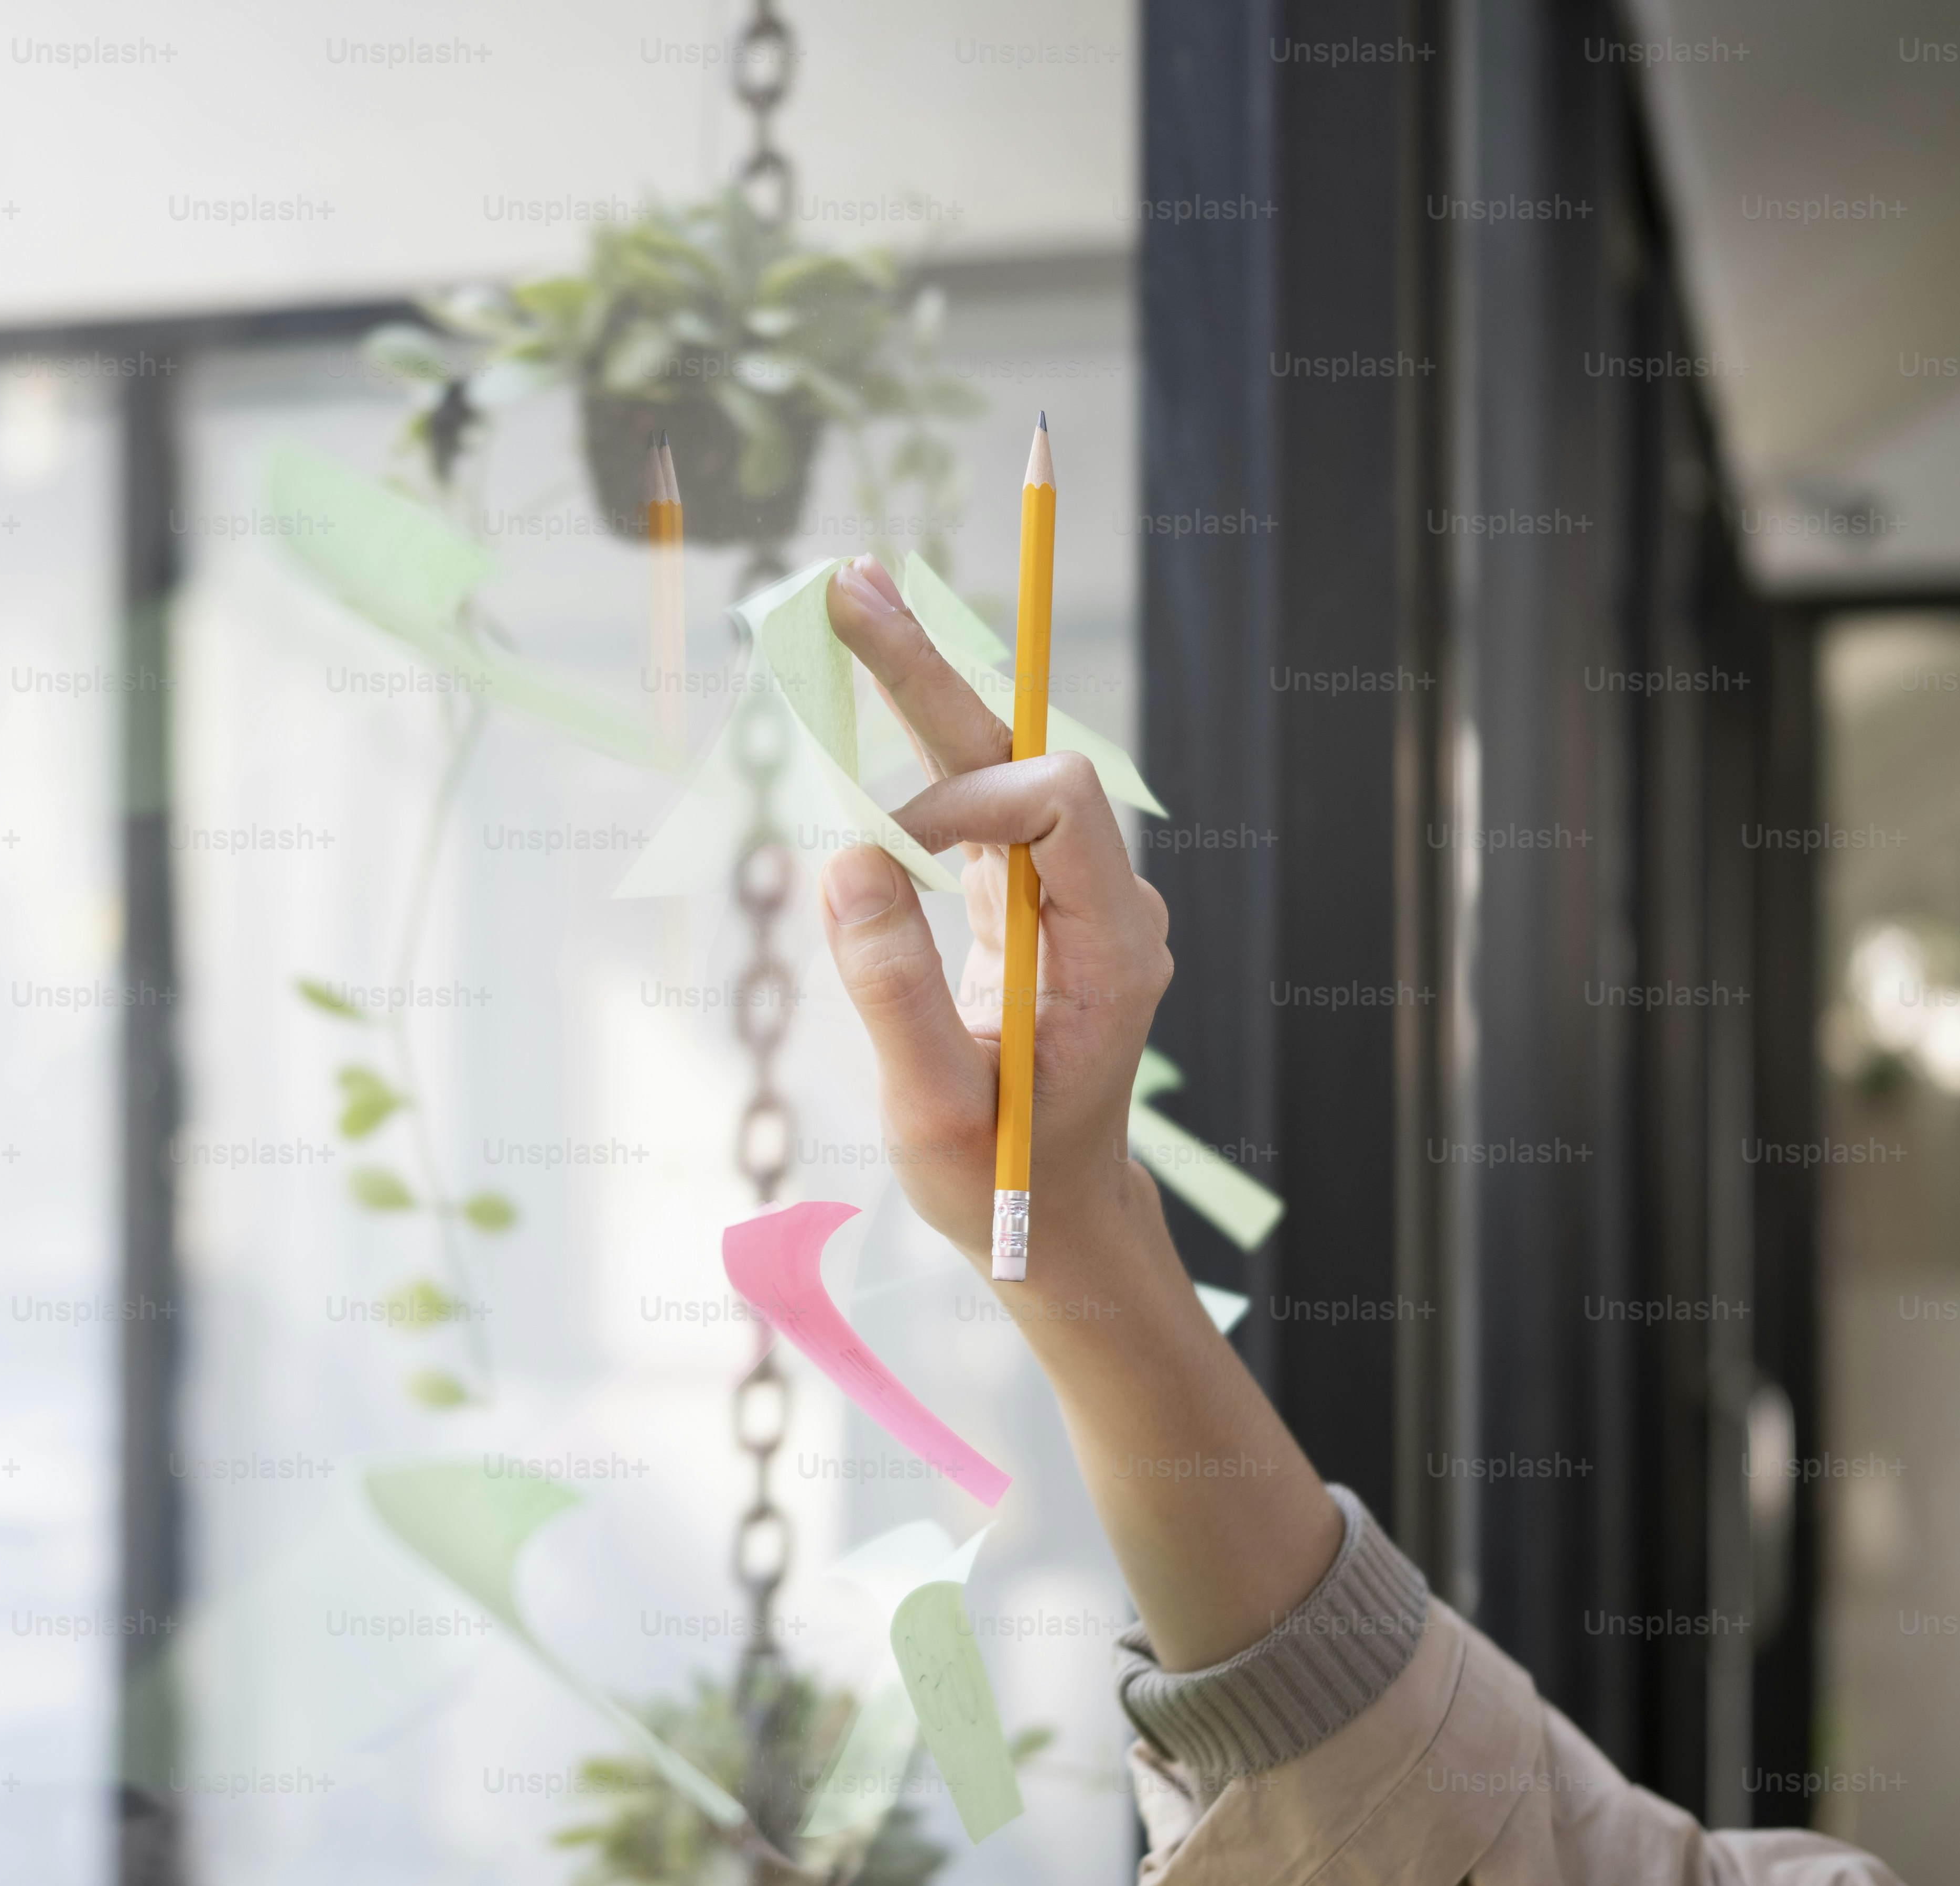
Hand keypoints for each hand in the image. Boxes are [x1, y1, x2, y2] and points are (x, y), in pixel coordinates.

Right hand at [816, 556, 1174, 1285]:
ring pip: (1002, 766)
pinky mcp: (1033, 905)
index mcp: (1112, 950)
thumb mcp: (934, 1110)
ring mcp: (1074, 901)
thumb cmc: (1000, 1184)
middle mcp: (1107, 907)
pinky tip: (873, 687)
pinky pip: (982, 808)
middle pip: (1025, 751)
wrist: (1052, 1229)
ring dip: (924, 690)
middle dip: (936, 671)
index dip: (965, 800)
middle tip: (852, 582)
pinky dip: (924, 752)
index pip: (1053, 803)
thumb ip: (892, 989)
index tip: (883, 854)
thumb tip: (847, 856)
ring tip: (850, 604)